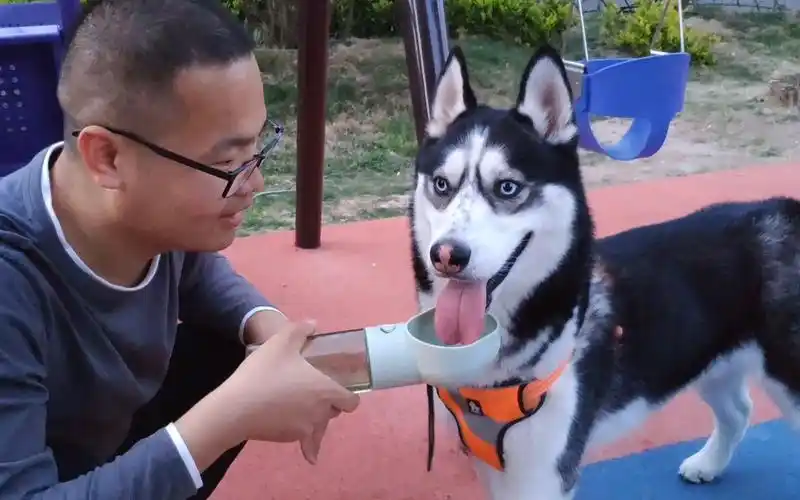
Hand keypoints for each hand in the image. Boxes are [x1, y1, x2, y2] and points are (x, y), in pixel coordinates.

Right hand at [176, 321, 359, 469]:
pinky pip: (307, 445)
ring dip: (315, 419)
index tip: (336, 387)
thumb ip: (300, 330)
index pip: (351, 401)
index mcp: (325, 390)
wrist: (236, 407)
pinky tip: (308, 452)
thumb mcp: (280, 342)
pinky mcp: (290, 439)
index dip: (347, 394)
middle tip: (312, 391)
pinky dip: (309, 446)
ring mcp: (305, 428)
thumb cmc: (263, 373)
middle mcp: (321, 412)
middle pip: (334, 411)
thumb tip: (313, 324)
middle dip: (328, 403)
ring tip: (299, 408)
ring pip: (320, 426)